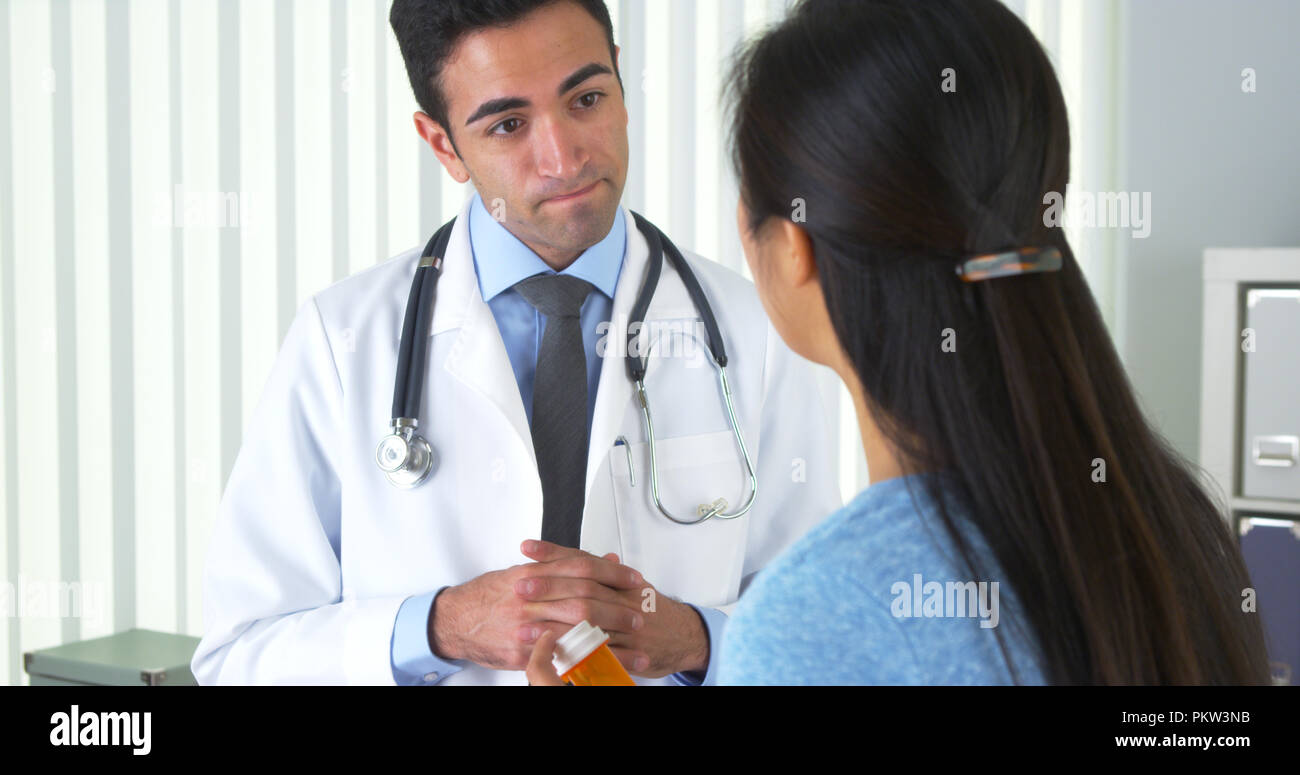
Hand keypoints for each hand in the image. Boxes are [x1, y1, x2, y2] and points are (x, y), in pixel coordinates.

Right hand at [428, 542, 644, 670]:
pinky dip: (587, 666)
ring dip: (611, 643)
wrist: (454, 619)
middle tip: (640, 615)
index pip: (580, 567)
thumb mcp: (525, 572)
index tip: (635, 580)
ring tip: (638, 649)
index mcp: (532, 573)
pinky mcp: (521, 654)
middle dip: (616, 609)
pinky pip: (560, 662)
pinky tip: (609, 670)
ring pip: (575, 633)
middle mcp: (530, 598)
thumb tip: (605, 558)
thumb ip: (564, 564)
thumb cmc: (492, 595)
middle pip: (583, 600)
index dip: (611, 573)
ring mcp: (525, 628)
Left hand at [517, 540, 710, 677]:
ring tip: (524, 628)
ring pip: (588, 624)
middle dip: (549, 588)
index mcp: (621, 581)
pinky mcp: (631, 654)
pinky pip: (599, 656)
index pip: (583, 561)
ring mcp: (628, 627)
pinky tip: (553, 659)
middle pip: (583, 589)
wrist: (686, 636)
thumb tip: (577, 555)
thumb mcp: (630, 586)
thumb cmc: (653, 610)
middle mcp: (625, 599)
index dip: (554, 553)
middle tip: (520, 588)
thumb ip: (604, 572)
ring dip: (554, 627)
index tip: (527, 548)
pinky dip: (575, 657)